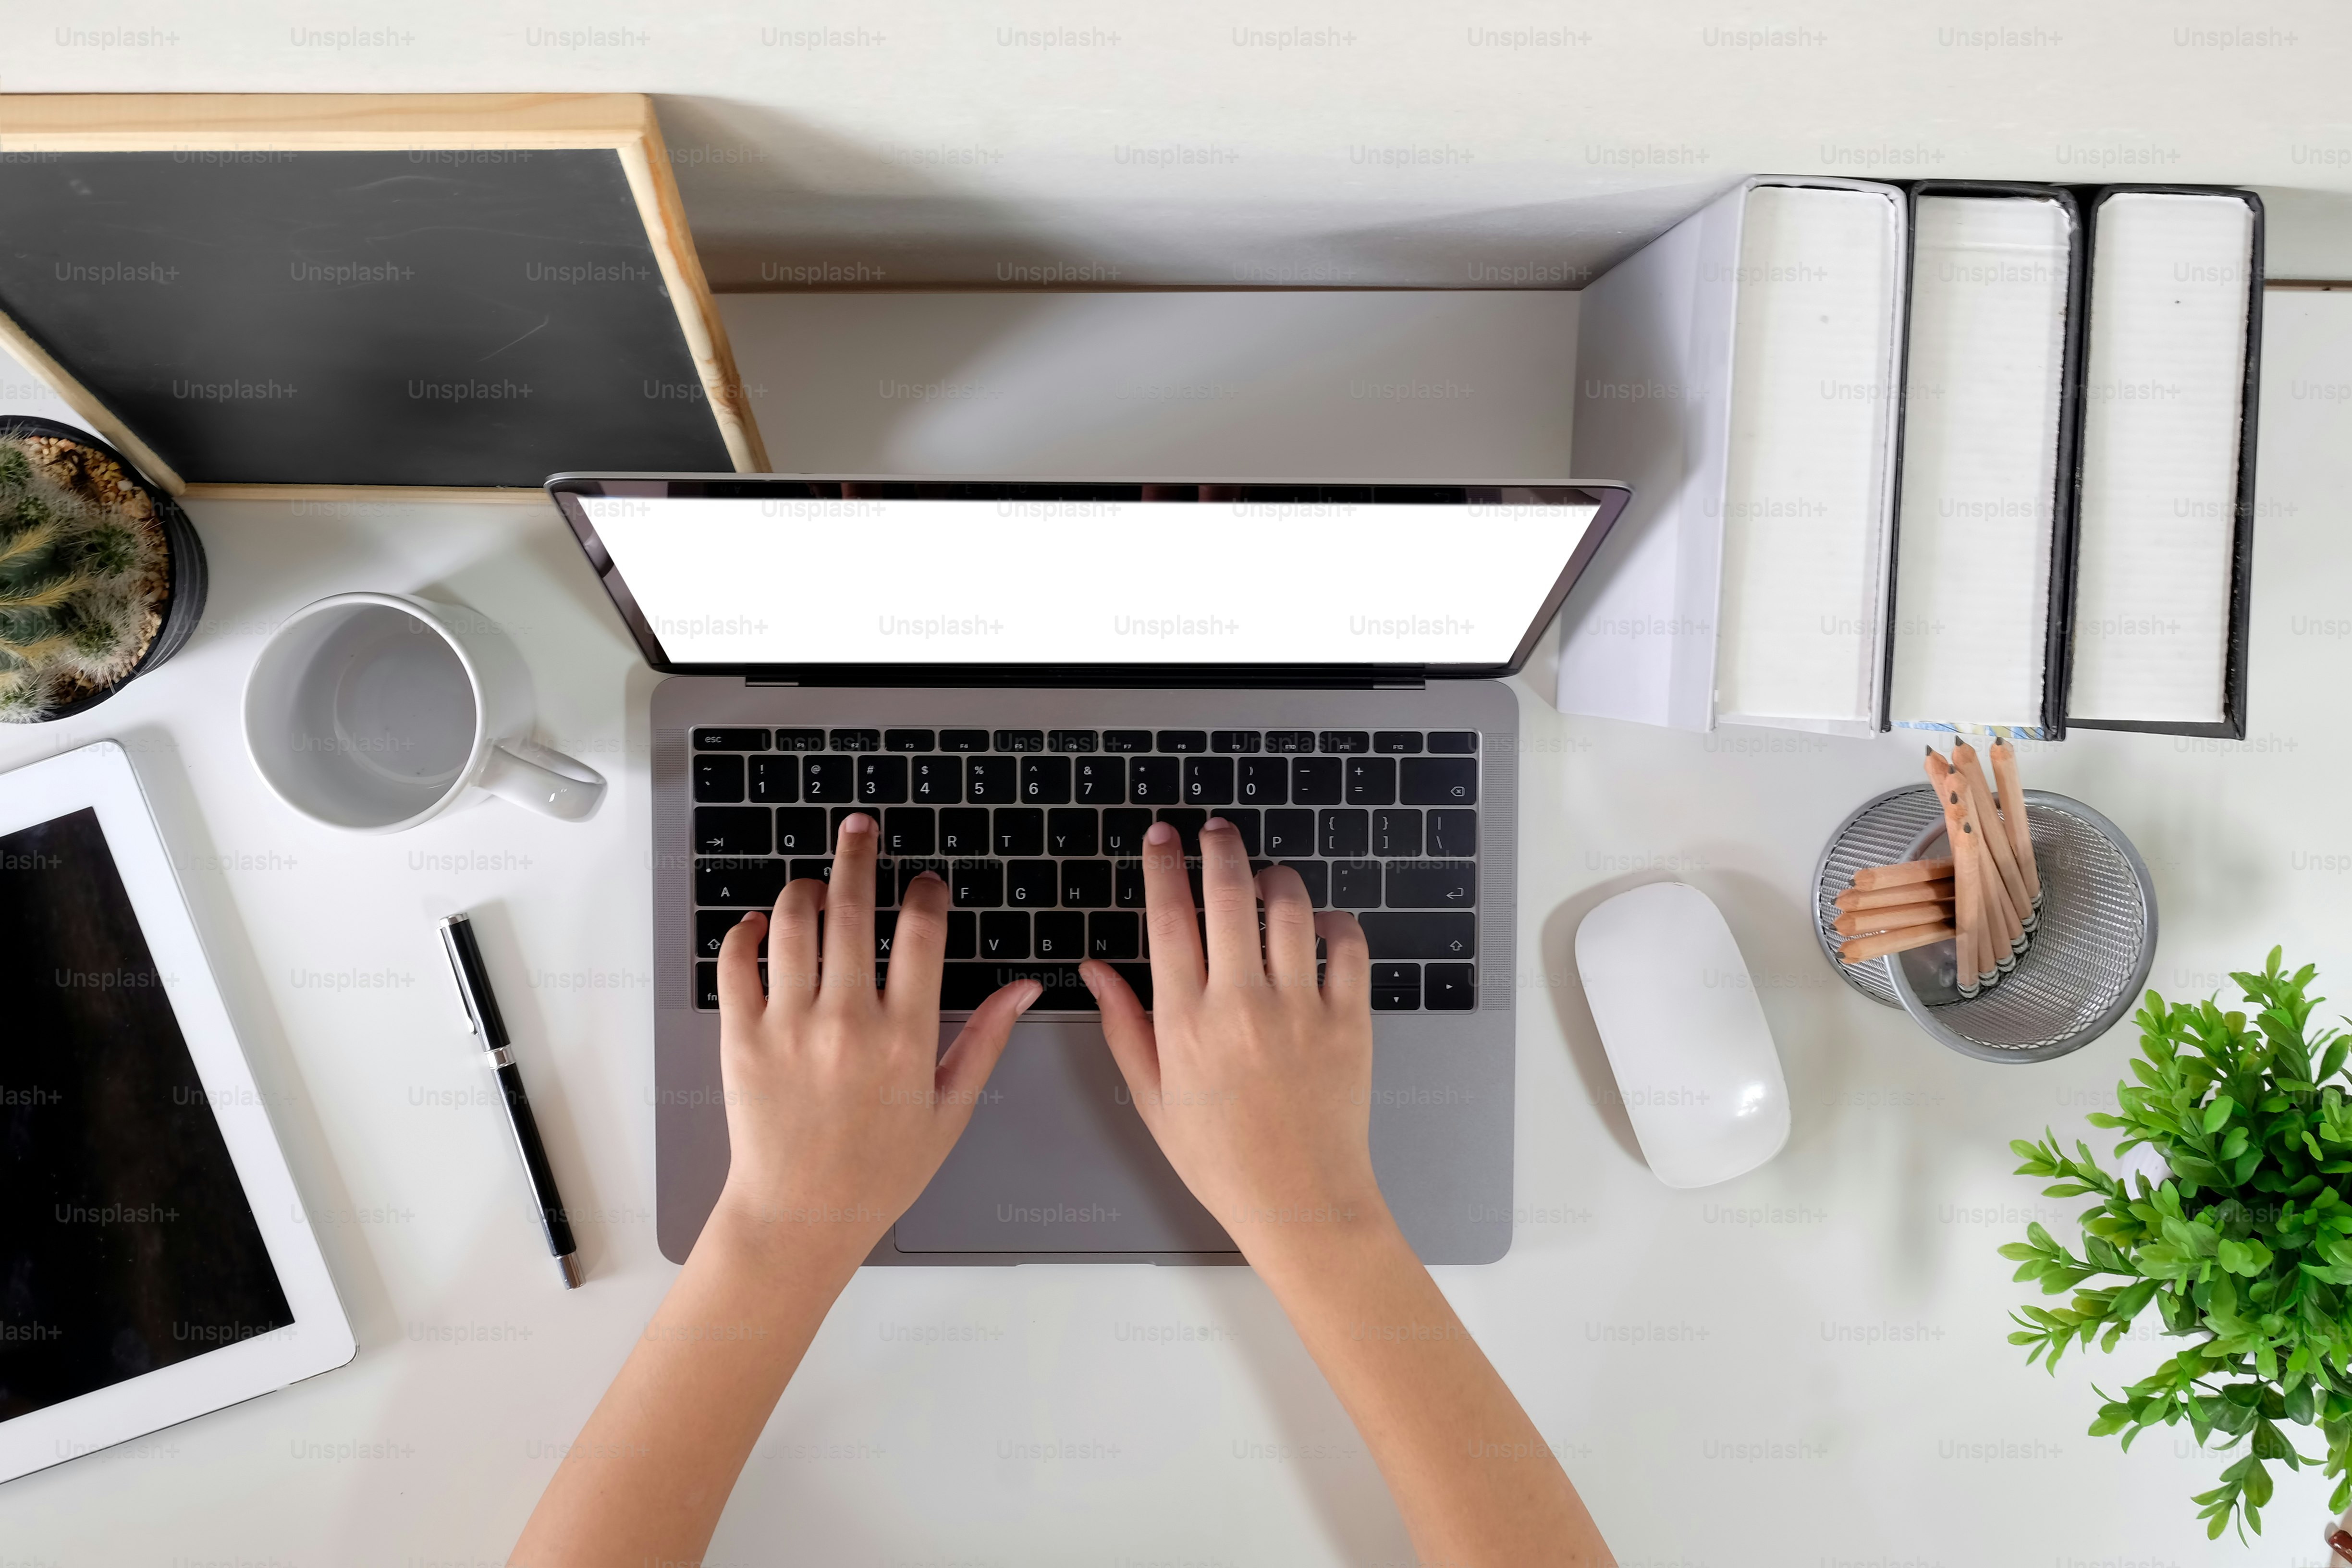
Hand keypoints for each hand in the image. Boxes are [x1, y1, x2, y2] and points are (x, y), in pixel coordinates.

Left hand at [709, 812, 1038, 1271]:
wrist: (800, 1217)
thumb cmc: (880, 1170)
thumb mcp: (951, 1109)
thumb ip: (987, 1040)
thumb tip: (1025, 987)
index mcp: (906, 1036)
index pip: (922, 932)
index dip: (925, 892)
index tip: (924, 881)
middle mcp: (847, 1021)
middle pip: (853, 907)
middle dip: (859, 855)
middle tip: (860, 831)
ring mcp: (790, 1026)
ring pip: (792, 922)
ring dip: (804, 888)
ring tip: (813, 883)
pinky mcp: (741, 1038)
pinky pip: (736, 962)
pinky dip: (745, 931)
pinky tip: (759, 925)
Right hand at [1081, 817, 1387, 1264]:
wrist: (1299, 1202)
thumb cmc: (1221, 1158)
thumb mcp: (1152, 1097)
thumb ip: (1122, 1025)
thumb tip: (1094, 968)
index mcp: (1186, 1023)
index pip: (1168, 919)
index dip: (1163, 866)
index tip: (1162, 836)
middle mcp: (1241, 1006)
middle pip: (1229, 895)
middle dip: (1219, 848)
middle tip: (1215, 830)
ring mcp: (1300, 1011)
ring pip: (1291, 909)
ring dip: (1276, 878)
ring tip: (1266, 877)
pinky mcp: (1349, 1021)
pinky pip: (1348, 946)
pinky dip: (1335, 922)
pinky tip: (1319, 924)